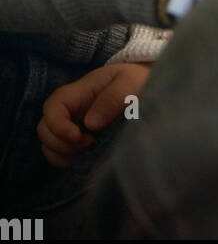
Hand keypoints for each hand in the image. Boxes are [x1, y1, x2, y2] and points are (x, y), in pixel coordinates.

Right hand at [37, 62, 152, 167]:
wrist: (146, 88)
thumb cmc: (136, 81)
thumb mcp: (130, 83)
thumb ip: (112, 98)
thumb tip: (90, 124)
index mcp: (79, 92)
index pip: (52, 107)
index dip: (57, 125)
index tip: (78, 137)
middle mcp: (71, 111)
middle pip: (44, 129)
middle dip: (59, 143)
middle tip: (88, 144)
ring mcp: (73, 126)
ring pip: (49, 145)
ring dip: (63, 154)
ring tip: (88, 152)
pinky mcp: (79, 142)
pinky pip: (61, 156)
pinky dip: (68, 161)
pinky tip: (87, 158)